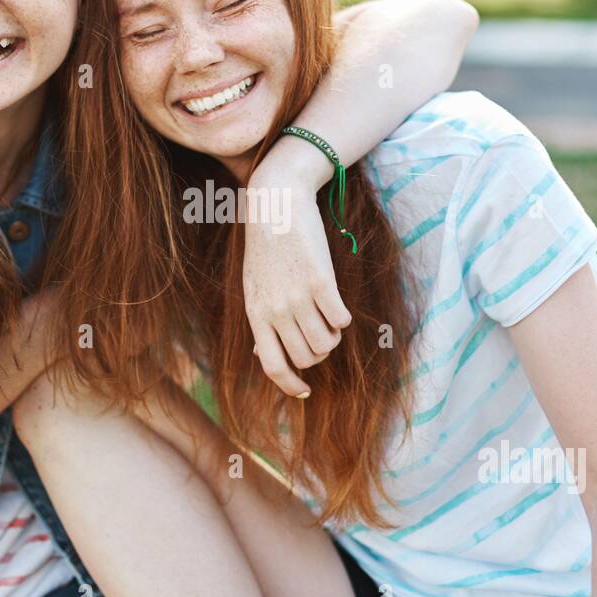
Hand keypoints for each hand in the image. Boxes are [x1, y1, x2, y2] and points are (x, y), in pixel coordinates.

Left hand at [242, 181, 351, 396]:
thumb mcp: (254, 287)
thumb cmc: (266, 247)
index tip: (305, 392)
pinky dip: (342, 318)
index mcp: (256, 314)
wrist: (277, 204)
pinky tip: (336, 304)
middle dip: (318, 353)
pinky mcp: (320, 281)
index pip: (272, 366)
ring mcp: (297, 297)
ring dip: (332, 336)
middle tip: (321, 333)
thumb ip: (261, 323)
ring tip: (328, 317)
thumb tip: (260, 356)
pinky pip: (340, 320)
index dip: (290, 385)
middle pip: (306, 357)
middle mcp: (275, 310)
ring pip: (326, 343)